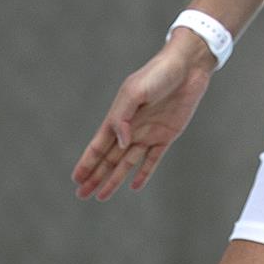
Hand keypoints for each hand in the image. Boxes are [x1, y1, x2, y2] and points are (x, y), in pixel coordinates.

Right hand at [71, 41, 212, 200]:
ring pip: (127, 163)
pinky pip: (152, 159)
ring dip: (114, 179)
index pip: (98, 145)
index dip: (87, 162)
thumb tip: (120, 143)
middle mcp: (131, 128)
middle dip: (95, 176)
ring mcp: (148, 133)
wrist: (187, 67)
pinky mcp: (167, 135)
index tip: (75, 179)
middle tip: (82, 195)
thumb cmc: (157, 74)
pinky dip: (143, 173)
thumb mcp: (135, 92)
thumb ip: (122, 117)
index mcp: (118, 116)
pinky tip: (134, 186)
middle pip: (109, 158)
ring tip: (102, 196)